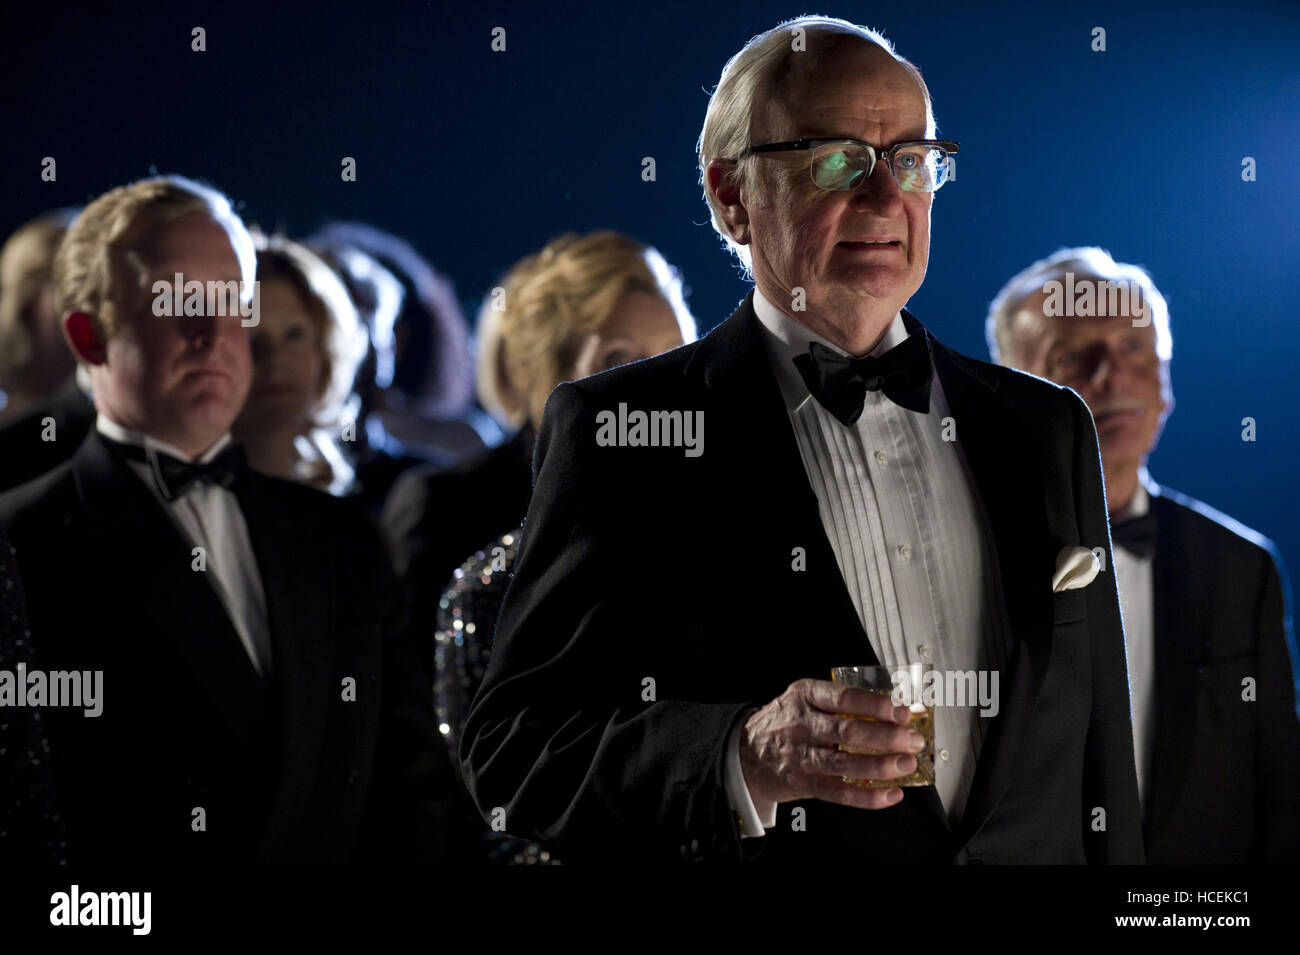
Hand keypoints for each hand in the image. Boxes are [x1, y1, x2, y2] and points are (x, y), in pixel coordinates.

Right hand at [739, 678, 926, 809]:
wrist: (746, 750)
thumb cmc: (786, 721)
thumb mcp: (805, 698)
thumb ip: (841, 702)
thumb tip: (894, 710)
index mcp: (805, 696)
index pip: (845, 698)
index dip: (877, 706)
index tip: (903, 711)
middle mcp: (802, 725)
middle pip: (849, 732)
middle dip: (887, 737)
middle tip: (913, 740)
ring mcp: (801, 757)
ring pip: (846, 765)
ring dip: (882, 766)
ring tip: (907, 764)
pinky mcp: (803, 784)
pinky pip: (839, 793)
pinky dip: (868, 797)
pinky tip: (890, 794)